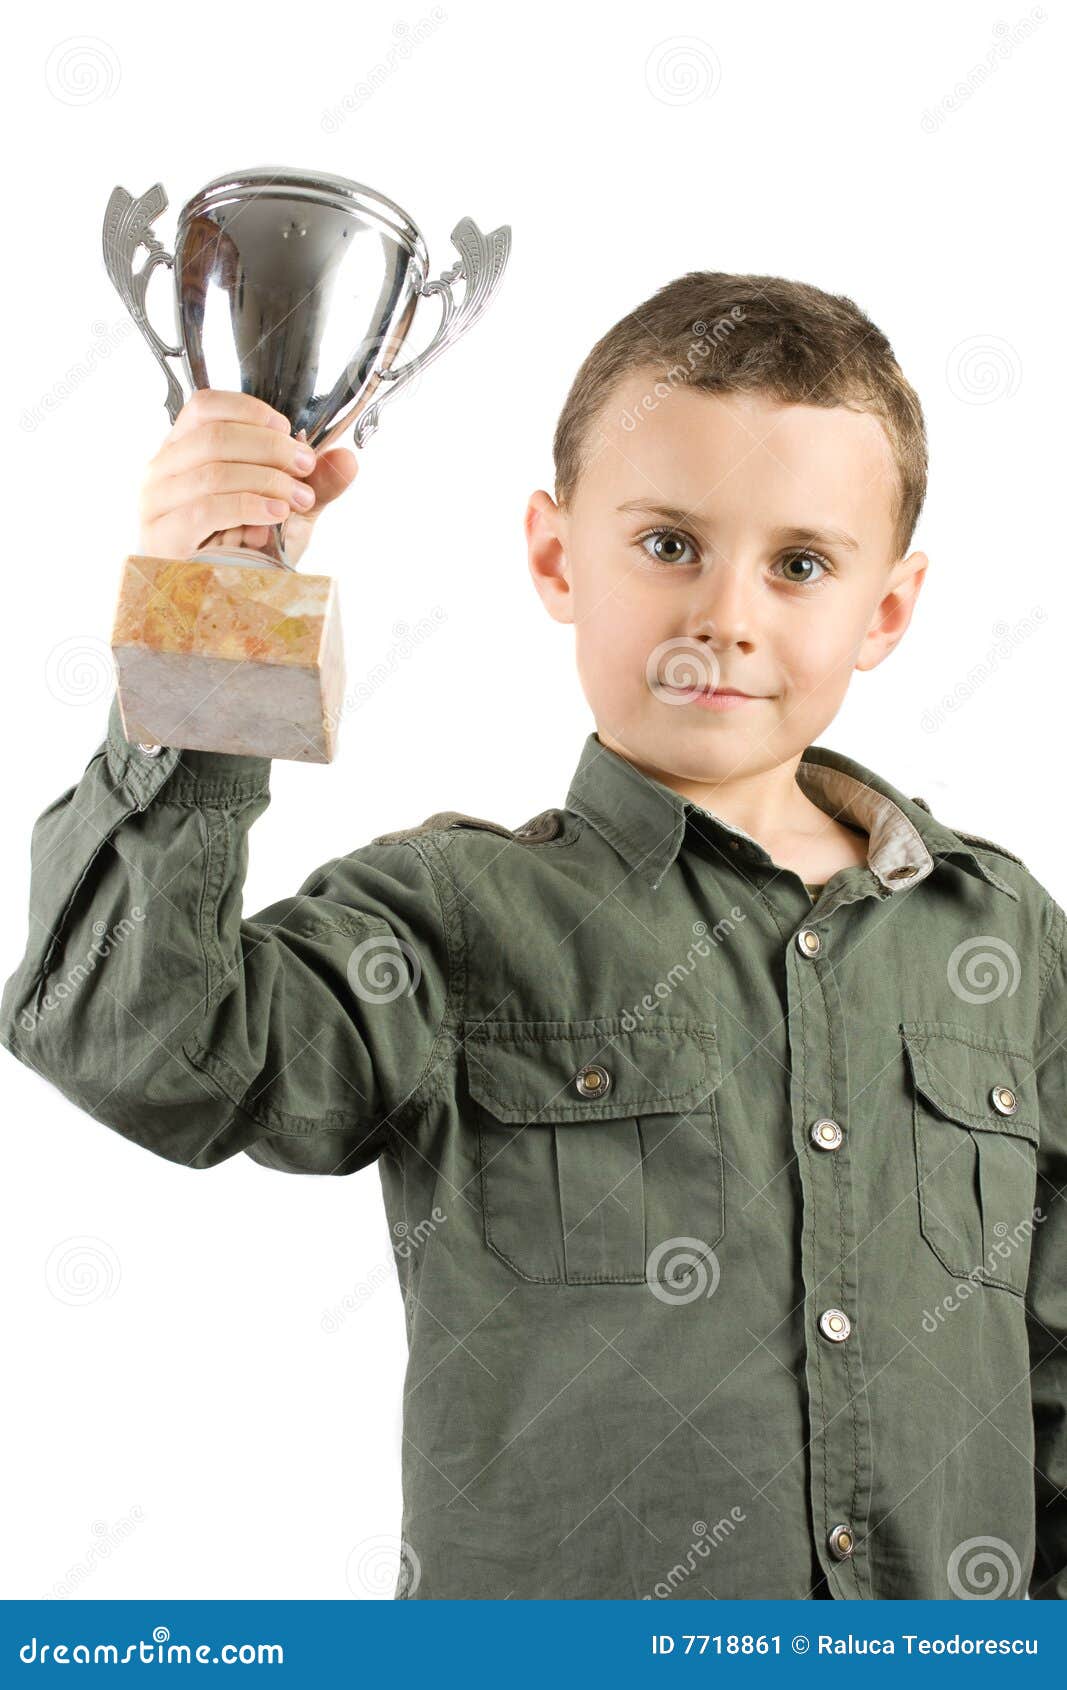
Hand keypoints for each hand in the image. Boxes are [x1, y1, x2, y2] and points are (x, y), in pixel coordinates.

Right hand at [137, 388, 358, 568]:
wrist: (226, 602)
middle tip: (305, 467)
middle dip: (270, 448)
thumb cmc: (247, 550)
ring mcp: (156, 503)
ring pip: (214, 471)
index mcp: (185, 450)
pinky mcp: (162, 536)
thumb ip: (315, 482)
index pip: (204, 407)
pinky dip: (249, 506)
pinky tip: (275, 515)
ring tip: (299, 499)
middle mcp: (162, 470)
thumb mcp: (286, 507)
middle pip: (214, 436)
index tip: (287, 430)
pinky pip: (206, 509)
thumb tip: (348, 459)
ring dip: (266, 480)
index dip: (249, 410)